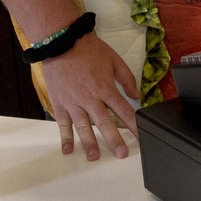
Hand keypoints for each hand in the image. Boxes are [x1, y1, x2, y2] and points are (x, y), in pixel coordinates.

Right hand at [30, 32, 139, 160]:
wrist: (61, 43)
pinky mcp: (60, 104)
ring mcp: (74, 103)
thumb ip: (126, 78)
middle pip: (105, 123)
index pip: (124, 111)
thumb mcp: (114, 59)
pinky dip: (65, 137)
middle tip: (121, 154)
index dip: (134, 125)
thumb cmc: (88, 50)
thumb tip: (136, 95)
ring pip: (83, 127)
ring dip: (89, 143)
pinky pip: (63, 124)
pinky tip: (68, 149)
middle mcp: (90, 99)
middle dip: (114, 140)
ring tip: (94, 157)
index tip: (141, 137)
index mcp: (106, 88)